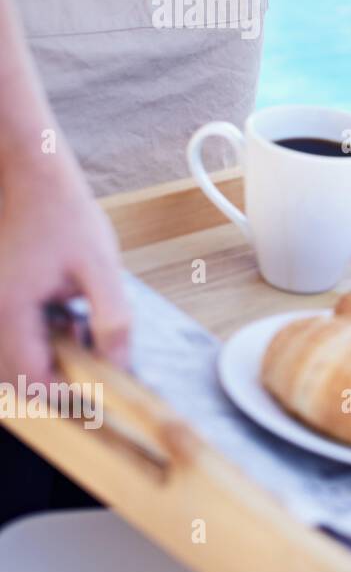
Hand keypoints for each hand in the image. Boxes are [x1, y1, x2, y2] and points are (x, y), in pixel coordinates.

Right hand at [0, 153, 130, 384]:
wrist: (32, 178)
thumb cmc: (65, 214)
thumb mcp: (101, 267)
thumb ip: (113, 319)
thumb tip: (119, 363)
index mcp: (9, 311)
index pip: (33, 380)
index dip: (69, 394)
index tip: (102, 387)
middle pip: (18, 376)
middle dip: (57, 377)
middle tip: (92, 353)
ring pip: (12, 359)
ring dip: (48, 358)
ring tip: (79, 327)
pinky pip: (12, 337)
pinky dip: (39, 339)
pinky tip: (64, 313)